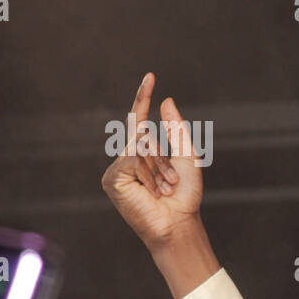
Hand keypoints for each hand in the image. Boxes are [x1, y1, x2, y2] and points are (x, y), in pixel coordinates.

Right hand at [100, 73, 204, 248]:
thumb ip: (176, 129)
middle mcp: (127, 158)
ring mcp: (118, 169)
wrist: (178, 222)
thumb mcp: (186, 157)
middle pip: (143, 136)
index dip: (143, 97)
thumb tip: (166, 100)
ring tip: (163, 190)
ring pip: (139, 149)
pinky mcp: (112, 180)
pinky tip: (151, 190)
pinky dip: (147, 173)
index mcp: (143, 152)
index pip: (139, 118)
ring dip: (159, 170)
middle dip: (163, 159)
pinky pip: (131, 161)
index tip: (151, 76)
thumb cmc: (184, 195)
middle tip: (171, 184)